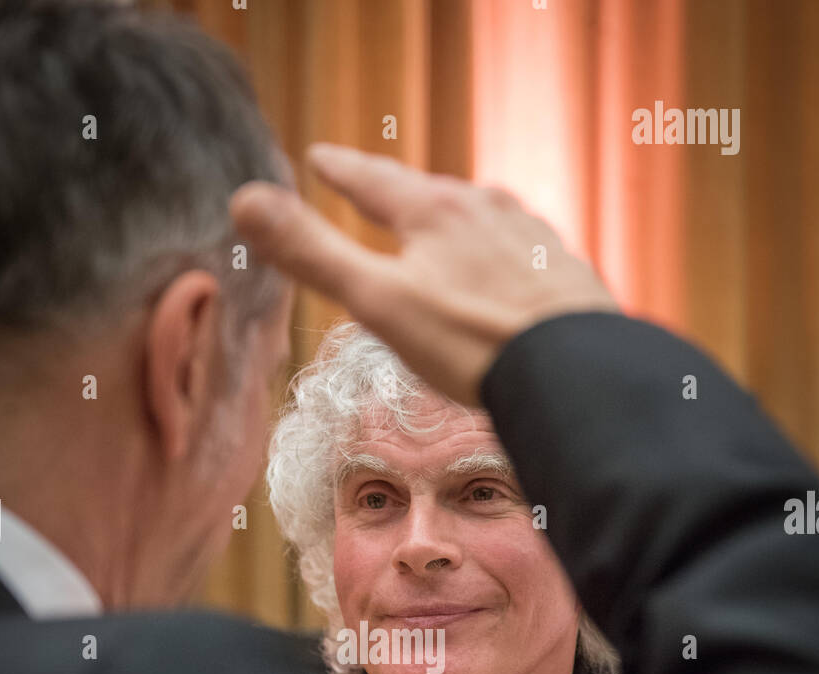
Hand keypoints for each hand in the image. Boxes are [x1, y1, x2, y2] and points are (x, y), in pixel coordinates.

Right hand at [230, 145, 616, 405]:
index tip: (320, 156)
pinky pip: (522, 252)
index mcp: (433, 212)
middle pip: (430, 193)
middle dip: (401, 193)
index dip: (340, 170)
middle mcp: (486, 212)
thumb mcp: (377, 301)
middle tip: (379, 188)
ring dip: (456, 218)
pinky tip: (507, 273)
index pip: (373, 181)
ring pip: (482, 217)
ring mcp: (531, 240)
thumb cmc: (470, 343)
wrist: (575, 372)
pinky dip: (501, 254)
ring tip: (445, 224)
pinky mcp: (565, 274)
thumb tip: (244, 201)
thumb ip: (313, 253)